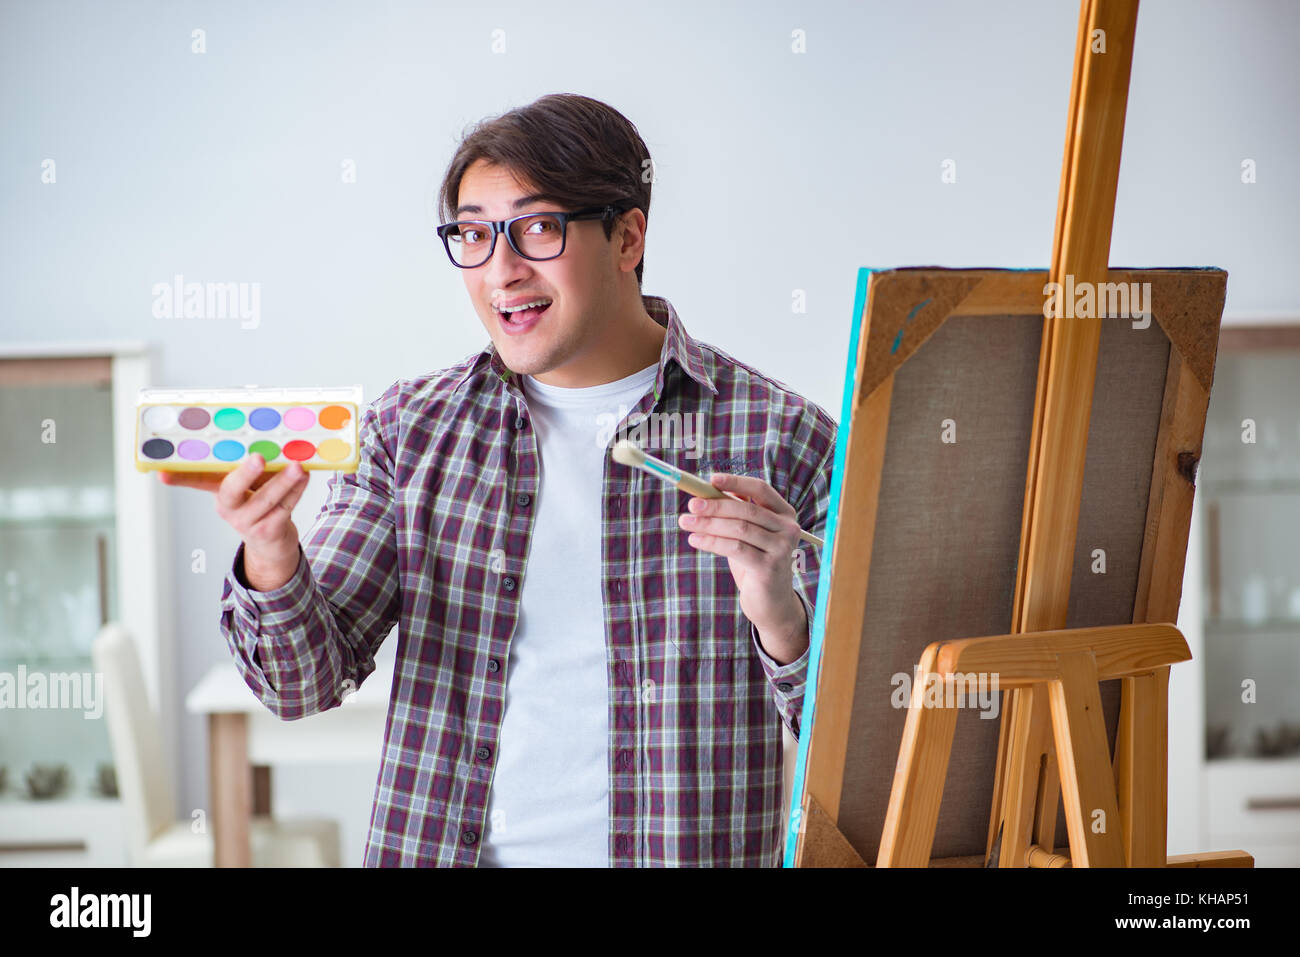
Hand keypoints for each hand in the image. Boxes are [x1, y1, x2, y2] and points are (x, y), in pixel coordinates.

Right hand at [157, 454, 309, 588]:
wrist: (273, 543)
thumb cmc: (262, 503)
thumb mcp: (253, 483)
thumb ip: (255, 465)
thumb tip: (273, 439)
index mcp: (219, 492)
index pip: (196, 481)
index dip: (179, 477)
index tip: (161, 473)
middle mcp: (229, 508)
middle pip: (232, 490)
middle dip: (245, 474)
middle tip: (258, 458)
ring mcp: (247, 522)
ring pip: (266, 499)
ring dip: (284, 481)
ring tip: (296, 466)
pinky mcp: (268, 531)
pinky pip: (285, 507)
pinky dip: (297, 490)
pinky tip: (304, 476)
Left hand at [677, 472, 807, 658]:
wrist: (770, 602)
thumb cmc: (755, 561)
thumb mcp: (748, 534)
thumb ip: (735, 513)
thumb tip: (704, 492)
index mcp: (784, 514)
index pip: (760, 489)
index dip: (736, 482)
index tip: (710, 479)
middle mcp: (788, 529)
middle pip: (746, 510)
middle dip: (714, 506)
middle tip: (690, 505)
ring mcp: (781, 549)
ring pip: (738, 529)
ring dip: (708, 524)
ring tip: (686, 523)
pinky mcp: (769, 568)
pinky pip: (734, 548)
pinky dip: (711, 542)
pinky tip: (695, 540)